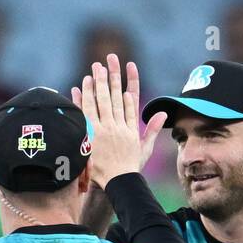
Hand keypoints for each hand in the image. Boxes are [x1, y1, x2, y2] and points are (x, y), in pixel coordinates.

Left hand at [72, 53, 166, 189]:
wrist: (118, 183)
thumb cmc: (130, 167)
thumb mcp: (144, 149)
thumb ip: (152, 129)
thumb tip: (163, 113)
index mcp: (131, 127)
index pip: (131, 98)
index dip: (131, 80)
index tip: (129, 65)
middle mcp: (118, 126)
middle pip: (114, 95)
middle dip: (111, 76)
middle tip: (107, 59)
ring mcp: (104, 131)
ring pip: (100, 102)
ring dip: (97, 84)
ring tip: (93, 69)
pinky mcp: (91, 137)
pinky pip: (85, 115)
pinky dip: (82, 101)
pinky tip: (78, 88)